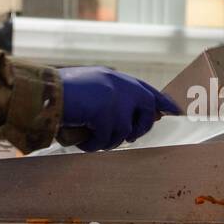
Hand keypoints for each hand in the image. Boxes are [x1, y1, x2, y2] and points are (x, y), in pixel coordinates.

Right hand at [58, 67, 179, 151]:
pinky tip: (82, 139)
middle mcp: (121, 87)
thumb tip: (129, 119)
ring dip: (106, 140)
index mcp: (117, 79)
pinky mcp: (107, 115)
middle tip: (122, 137)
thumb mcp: (92, 86)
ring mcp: (116, 101)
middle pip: (146, 115)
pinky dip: (92, 144)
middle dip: (136, 130)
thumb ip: (111, 95)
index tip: (176, 111)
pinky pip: (106, 141)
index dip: (163, 103)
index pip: (148, 91)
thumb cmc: (63, 91)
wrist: (47, 92)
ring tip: (89, 134)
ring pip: (124, 133)